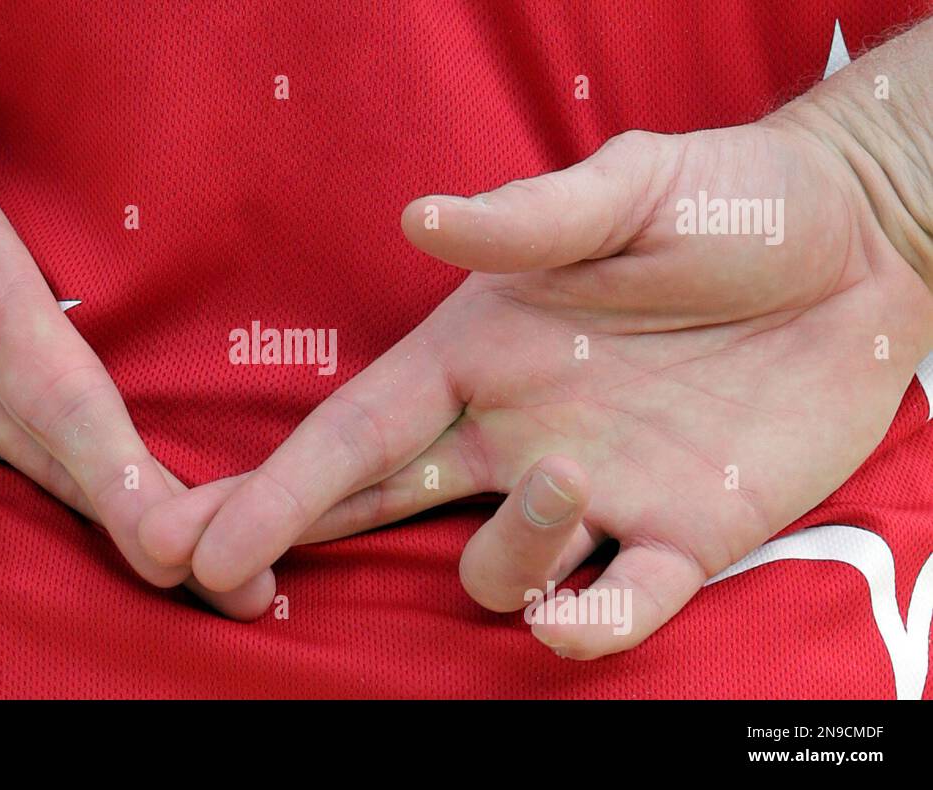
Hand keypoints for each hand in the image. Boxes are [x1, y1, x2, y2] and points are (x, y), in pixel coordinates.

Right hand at [144, 116, 932, 657]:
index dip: (279, 489)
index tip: (201, 540)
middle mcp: (515, 435)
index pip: (358, 432)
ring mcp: (593, 497)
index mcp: (480, 356)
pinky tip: (584, 617)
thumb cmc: (732, 203)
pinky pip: (616, 610)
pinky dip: (590, 629)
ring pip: (495, 571)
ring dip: (512, 552)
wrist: (862, 253)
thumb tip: (418, 217)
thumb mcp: (632, 188)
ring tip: (573, 481)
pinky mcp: (680, 538)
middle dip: (293, 545)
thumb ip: (532, 216)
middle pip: (375, 510)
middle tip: (223, 585)